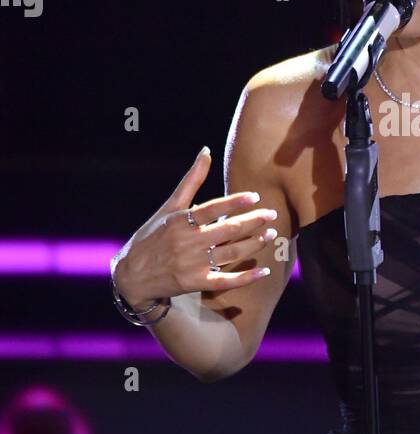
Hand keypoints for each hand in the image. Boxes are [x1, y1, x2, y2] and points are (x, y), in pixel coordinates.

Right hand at [111, 146, 279, 308]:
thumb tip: (206, 150)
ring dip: (254, 244)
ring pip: (231, 253)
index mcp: (180, 221)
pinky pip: (226, 282)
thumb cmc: (153, 236)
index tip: (255, 197)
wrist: (131, 275)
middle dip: (253, 222)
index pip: (212, 209)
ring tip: (271, 235)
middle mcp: (187, 242)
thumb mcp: (169, 207)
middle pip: (227, 230)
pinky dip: (246, 277)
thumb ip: (191, 180)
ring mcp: (192, 265)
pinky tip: (264, 271)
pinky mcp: (196, 283)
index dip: (235, 202)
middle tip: (273, 214)